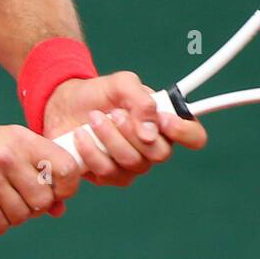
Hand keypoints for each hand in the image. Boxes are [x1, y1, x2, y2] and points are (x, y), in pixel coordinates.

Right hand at [0, 126, 80, 235]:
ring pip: (23, 216)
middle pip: (44, 199)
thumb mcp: (5, 146)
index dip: (67, 186)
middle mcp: (7, 157)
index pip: (66, 167)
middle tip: (21, 199)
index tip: (56, 191)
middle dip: (36, 206)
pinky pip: (0, 225)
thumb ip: (35, 169)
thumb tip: (59, 209)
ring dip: (14, 216)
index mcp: (20, 138)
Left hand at [42, 72, 207, 186]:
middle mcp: (153, 147)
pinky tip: (81, 135)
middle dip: (132, 132)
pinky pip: (107, 172)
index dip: (185, 132)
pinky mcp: (110, 175)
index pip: (194, 136)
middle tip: (114, 113)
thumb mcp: (121, 83)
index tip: (164, 120)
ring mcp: (133, 165)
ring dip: (109, 138)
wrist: (65, 105)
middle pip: (159, 154)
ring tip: (93, 118)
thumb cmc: (99, 93)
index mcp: (164, 123)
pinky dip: (91, 151)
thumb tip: (151, 131)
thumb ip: (141, 99)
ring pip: (132, 163)